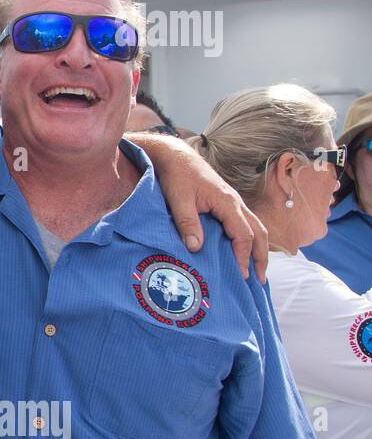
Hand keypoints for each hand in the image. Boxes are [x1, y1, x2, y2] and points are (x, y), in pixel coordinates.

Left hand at [134, 133, 268, 281]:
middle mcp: (236, 203)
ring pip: (256, 228)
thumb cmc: (177, 177)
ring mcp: (234, 203)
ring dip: (259, 250)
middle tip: (259, 281)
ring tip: (257, 271)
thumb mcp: (178, 200)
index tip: (241, 276)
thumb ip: (187, 223)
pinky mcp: (227, 204)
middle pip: (258, 233)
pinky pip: (246, 224)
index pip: (243, 234)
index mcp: (227, 202)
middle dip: (261, 257)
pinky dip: (251, 240)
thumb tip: (196, 248)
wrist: (176, 157)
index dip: (243, 256)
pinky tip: (245, 253)